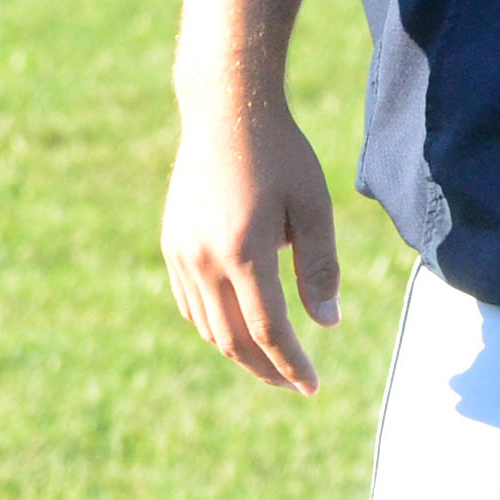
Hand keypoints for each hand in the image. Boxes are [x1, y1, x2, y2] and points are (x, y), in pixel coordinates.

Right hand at [162, 96, 341, 393]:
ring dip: (239, 352)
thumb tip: (327, 323)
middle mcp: (203, 260)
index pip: (269, 330)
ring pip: (207, 326)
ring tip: (273, 363)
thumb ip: (320, 267)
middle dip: (265, 369)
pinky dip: (215, 326)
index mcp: (244, 252)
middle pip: (233, 338)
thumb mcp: (314, 205)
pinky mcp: (171, 246)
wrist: (226, 113)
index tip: (313, 386)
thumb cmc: (282, 155)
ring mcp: (181, 255)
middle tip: (295, 385)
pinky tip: (241, 329)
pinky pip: (191, 304)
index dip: (292, 363)